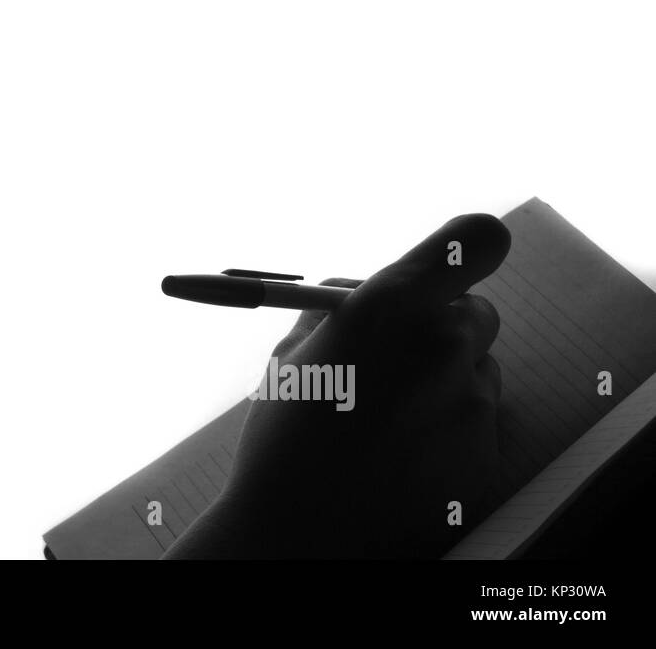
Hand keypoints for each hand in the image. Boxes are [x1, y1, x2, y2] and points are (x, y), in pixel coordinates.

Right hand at [165, 213, 510, 558]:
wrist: (295, 529)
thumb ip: (338, 310)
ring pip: (476, 371)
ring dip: (444, 381)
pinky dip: (447, 432)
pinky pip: (477, 423)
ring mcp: (470, 403)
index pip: (473, 240)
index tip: (455, 260)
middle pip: (474, 311)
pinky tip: (399, 456)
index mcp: (389, 306)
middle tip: (396, 356)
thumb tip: (362, 289)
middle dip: (441, 325)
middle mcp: (440, 346)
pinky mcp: (487, 453)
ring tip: (385, 420)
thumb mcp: (291, 352)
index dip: (468, 246)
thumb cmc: (283, 433)